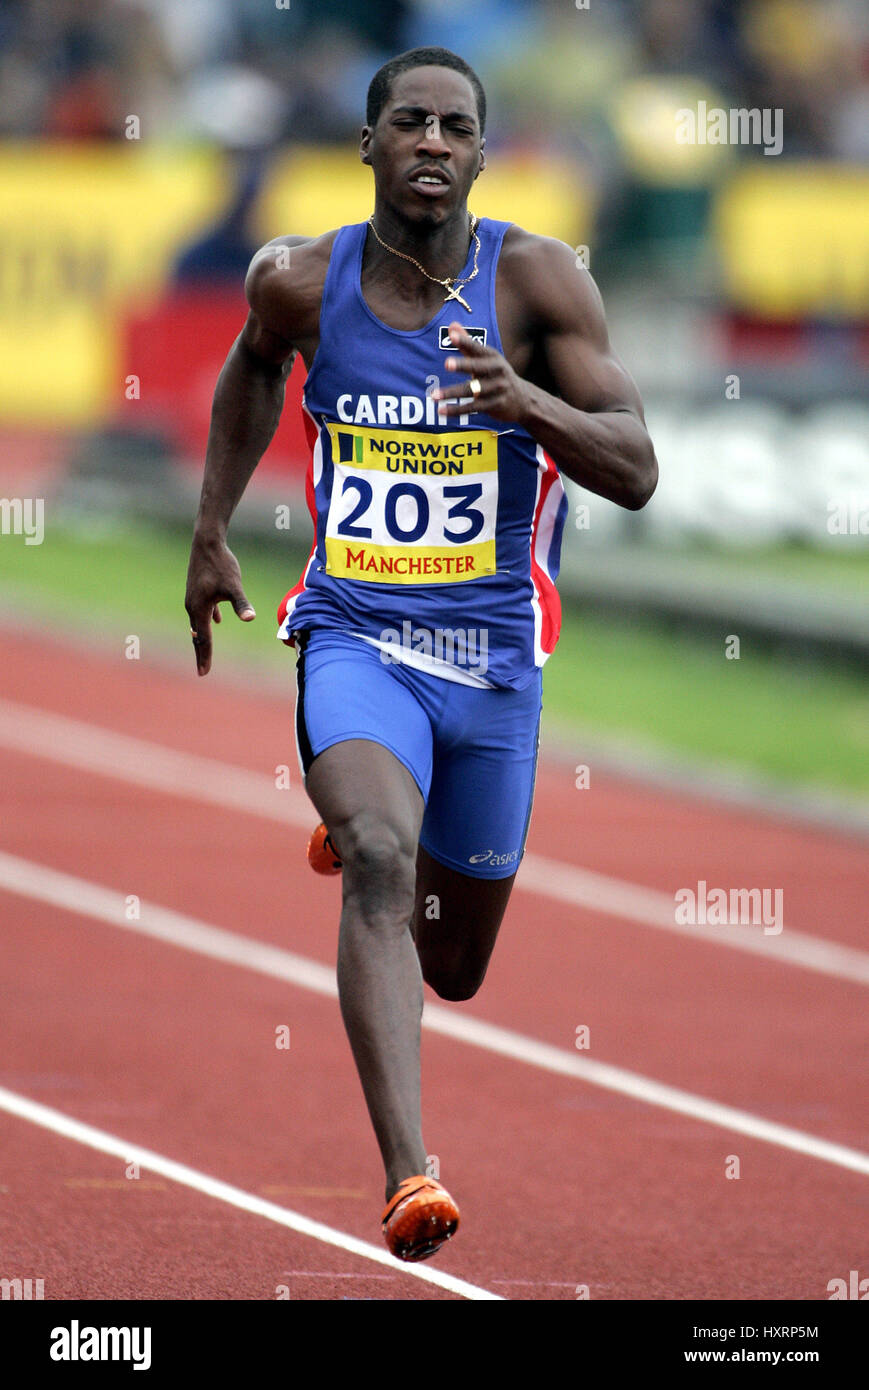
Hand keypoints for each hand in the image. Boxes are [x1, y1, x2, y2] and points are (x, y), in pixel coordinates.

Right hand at [184, 532, 254, 676]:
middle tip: (202, 671)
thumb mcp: (234, 586)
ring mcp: (194, 597)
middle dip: (201, 653)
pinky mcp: (198, 589)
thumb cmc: (221, 564)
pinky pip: (203, 610)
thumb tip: (250, 618)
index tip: (204, 673)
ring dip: (203, 638)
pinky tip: (217, 620)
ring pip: (199, 623)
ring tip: (205, 651)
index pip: (203, 639)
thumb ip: (241, 603)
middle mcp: (193, 606)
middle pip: (198, 635)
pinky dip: (208, 619)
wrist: (207, 542)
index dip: (205, 656)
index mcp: (199, 609)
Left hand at [431, 322, 530, 422]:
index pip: (477, 348)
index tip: (452, 336)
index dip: (465, 341)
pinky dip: (457, 410)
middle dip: (463, 365)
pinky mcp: (495, 405)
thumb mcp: (486, 358)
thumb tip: (451, 325)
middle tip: (446, 363)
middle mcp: (497, 371)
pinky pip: (473, 408)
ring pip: (471, 391)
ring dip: (452, 393)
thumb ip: (467, 343)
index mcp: (492, 357)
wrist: (523, 400)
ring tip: (433, 396)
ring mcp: (497, 389)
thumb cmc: (497, 374)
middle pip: (477, 367)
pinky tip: (441, 411)